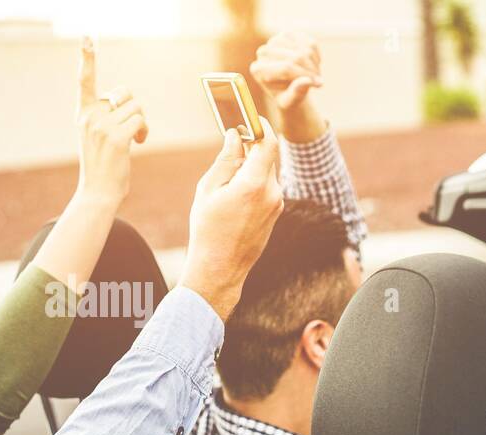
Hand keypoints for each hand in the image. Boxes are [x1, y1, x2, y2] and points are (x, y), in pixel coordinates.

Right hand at [74, 37, 147, 207]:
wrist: (98, 192)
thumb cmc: (103, 164)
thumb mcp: (96, 135)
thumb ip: (104, 115)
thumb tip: (124, 101)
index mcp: (83, 113)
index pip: (84, 81)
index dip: (87, 59)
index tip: (87, 38)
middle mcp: (90, 116)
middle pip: (124, 94)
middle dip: (134, 107)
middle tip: (133, 125)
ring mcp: (102, 127)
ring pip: (136, 108)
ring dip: (142, 122)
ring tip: (136, 138)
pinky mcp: (117, 138)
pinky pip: (141, 121)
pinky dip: (145, 131)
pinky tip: (139, 143)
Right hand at [179, 125, 283, 317]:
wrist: (221, 268)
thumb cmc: (208, 229)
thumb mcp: (209, 189)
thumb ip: (225, 159)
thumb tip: (235, 135)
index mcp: (253, 184)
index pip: (268, 142)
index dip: (260, 125)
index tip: (250, 116)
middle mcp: (272, 193)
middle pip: (268, 155)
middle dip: (253, 144)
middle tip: (234, 136)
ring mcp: (277, 204)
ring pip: (267, 171)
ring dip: (252, 163)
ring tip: (229, 167)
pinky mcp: (276, 213)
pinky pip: (268, 187)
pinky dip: (255, 179)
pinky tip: (236, 187)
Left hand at [250, 31, 325, 141]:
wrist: (287, 86)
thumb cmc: (287, 96)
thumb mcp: (290, 101)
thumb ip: (296, 93)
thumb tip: (308, 81)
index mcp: (258, 70)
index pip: (285, 68)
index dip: (305, 75)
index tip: (319, 84)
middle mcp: (263, 52)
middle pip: (295, 57)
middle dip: (311, 70)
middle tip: (320, 82)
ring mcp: (275, 41)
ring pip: (303, 48)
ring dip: (314, 63)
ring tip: (316, 74)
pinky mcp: (287, 35)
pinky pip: (307, 41)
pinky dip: (316, 54)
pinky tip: (314, 64)